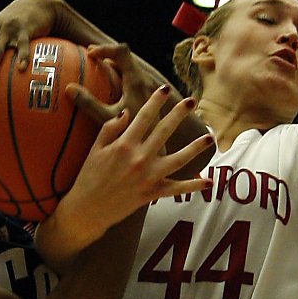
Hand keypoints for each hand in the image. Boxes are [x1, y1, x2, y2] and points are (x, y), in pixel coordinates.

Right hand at [63, 87, 211, 237]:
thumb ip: (111, 128)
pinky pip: (176, 189)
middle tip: (191, 101)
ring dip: (195, 148)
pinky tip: (208, 181)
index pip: (143, 117)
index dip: (155, 101)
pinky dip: (192, 186)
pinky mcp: (152, 193)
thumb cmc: (88, 177)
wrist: (87, 209)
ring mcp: (148, 177)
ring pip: (178, 160)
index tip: (165, 88)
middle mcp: (139, 159)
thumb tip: (127, 112)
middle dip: (178, 114)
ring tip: (209, 137)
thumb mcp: (95, 149)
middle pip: (164, 132)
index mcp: (124, 145)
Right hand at [66, 41, 177, 131]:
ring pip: (131, 68)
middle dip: (108, 55)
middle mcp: (146, 83)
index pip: (122, 52)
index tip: (90, 53)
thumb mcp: (106, 119)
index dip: (105, 48)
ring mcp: (149, 90)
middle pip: (127, 58)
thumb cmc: (131, 137)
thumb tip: (69, 88)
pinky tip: (110, 88)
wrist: (155, 151)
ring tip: (98, 70)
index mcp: (137, 82)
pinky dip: (120, 77)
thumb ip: (88, 103)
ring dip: (115, 66)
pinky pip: (133, 80)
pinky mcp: (149, 99)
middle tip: (91, 57)